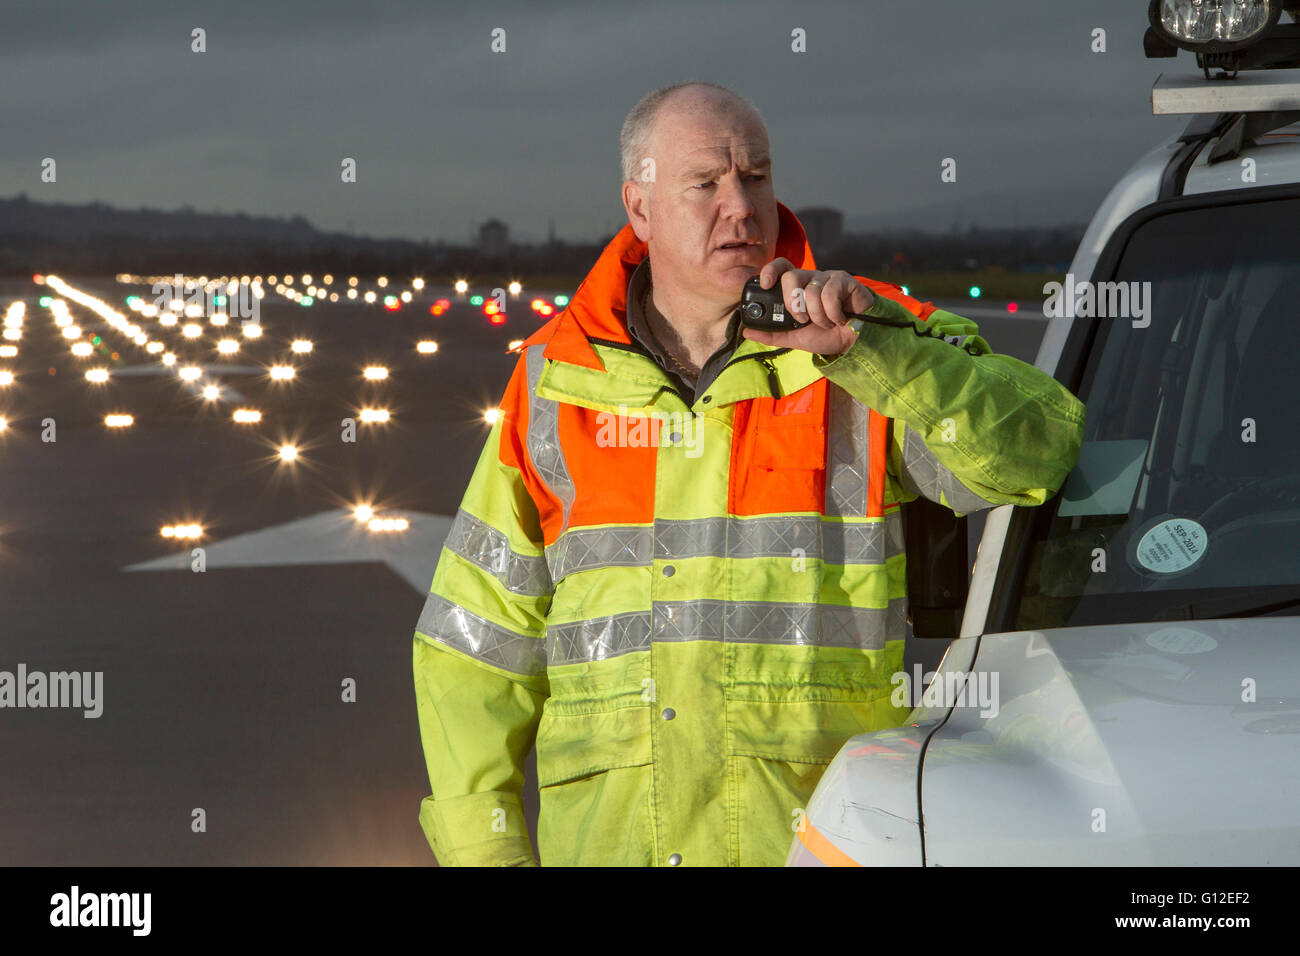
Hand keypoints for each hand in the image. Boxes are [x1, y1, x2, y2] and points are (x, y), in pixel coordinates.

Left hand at [740, 258, 874, 355]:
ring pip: (810, 289)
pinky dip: (832, 314)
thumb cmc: (825, 336)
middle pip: (791, 276)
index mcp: (796, 288)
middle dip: (792, 303)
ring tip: (826, 323)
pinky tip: (839, 319)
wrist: (853, 342)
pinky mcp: (844, 280)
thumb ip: (771, 335)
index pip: (780, 268)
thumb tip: (746, 331)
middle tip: (801, 319)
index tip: (765, 284)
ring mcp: (827, 278)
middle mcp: (810, 279)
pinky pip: (829, 293)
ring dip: (817, 316)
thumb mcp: (794, 338)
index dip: (770, 271)